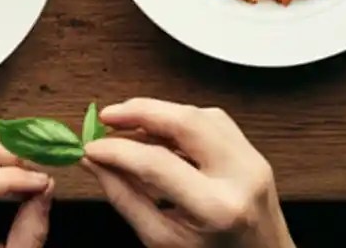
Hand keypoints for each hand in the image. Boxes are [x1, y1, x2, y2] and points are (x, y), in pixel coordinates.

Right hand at [83, 98, 293, 247]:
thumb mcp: (162, 240)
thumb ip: (124, 198)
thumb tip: (93, 161)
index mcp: (217, 208)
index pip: (157, 163)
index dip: (117, 151)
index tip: (90, 147)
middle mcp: (241, 176)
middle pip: (186, 121)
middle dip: (141, 111)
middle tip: (106, 116)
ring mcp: (254, 162)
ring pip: (201, 114)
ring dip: (161, 112)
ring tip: (127, 122)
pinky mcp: (255, 155)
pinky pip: (215, 122)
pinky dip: (182, 119)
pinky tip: (160, 130)